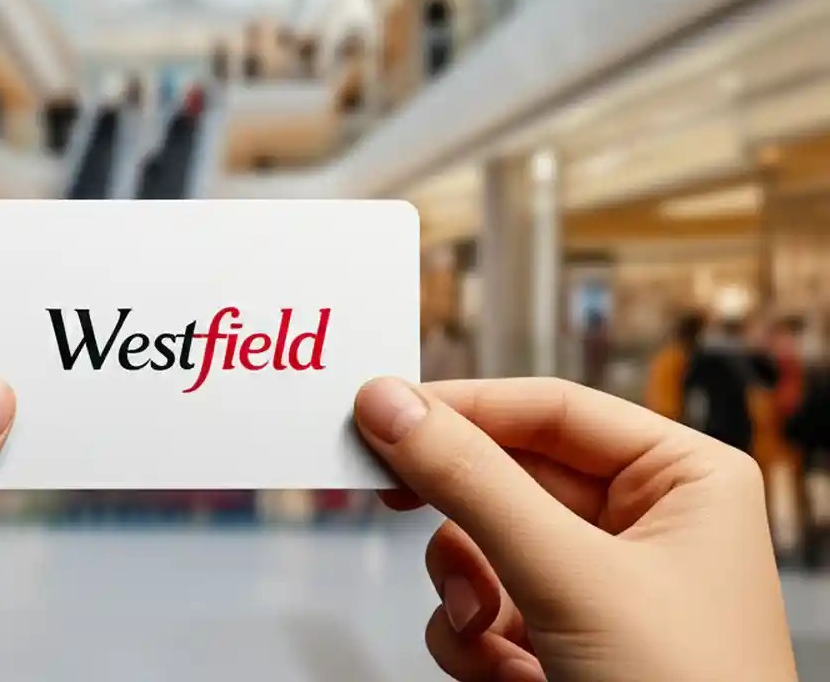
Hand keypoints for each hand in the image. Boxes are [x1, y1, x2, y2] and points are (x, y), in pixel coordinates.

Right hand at [355, 377, 795, 681]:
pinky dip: (473, 642)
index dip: (462, 407)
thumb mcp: (569, 575)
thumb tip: (389, 406)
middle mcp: (641, 521)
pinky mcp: (562, 638)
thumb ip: (472, 482)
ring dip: (463, 590)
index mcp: (680, 477)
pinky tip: (503, 672)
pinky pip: (483, 607)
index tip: (380, 411)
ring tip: (482, 629)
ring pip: (482, 546)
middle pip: (506, 477)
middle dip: (460, 518)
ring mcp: (598, 584)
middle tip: (385, 493)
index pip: (549, 409)